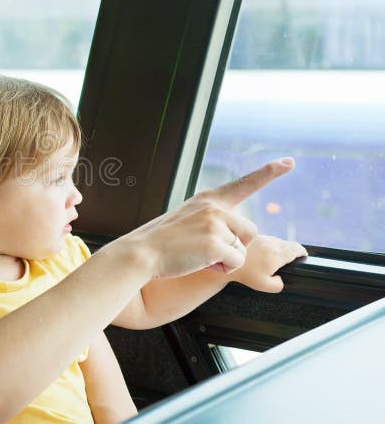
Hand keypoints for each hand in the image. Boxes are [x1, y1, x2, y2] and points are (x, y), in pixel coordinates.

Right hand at [125, 158, 295, 278]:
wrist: (141, 253)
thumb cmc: (161, 242)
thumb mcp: (187, 219)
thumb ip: (210, 220)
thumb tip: (232, 237)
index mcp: (208, 200)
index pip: (245, 183)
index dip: (269, 172)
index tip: (289, 162)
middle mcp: (214, 208)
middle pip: (248, 231)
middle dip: (234, 245)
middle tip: (203, 249)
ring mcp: (215, 224)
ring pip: (242, 249)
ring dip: (226, 258)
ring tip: (198, 255)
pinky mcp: (216, 244)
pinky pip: (235, 262)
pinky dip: (221, 268)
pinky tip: (200, 262)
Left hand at [229, 235, 306, 291]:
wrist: (226, 261)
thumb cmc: (245, 274)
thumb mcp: (264, 285)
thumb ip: (278, 285)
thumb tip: (282, 281)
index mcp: (278, 254)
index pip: (296, 249)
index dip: (302, 252)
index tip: (303, 256)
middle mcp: (272, 243)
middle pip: (287, 244)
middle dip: (291, 251)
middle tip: (289, 260)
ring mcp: (262, 238)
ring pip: (277, 241)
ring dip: (279, 247)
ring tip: (275, 258)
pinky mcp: (254, 237)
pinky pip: (266, 240)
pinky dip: (268, 245)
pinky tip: (262, 254)